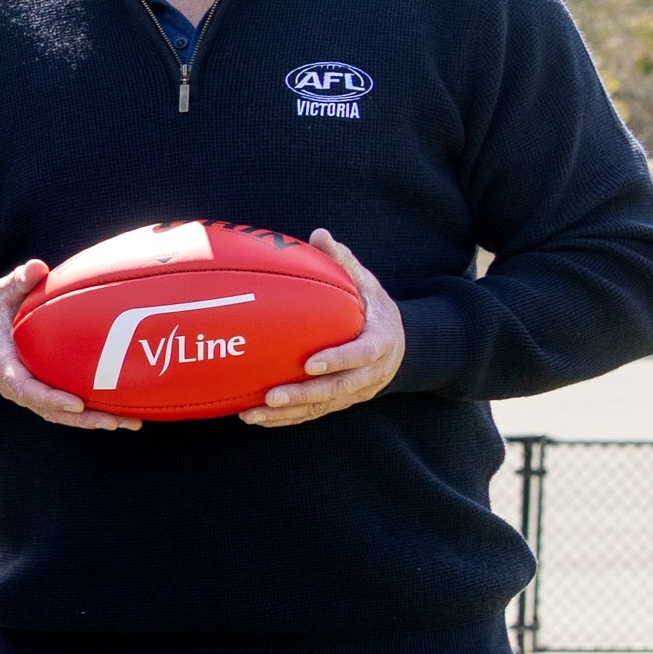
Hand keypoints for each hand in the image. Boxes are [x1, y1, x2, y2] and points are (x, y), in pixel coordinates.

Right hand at [0, 262, 138, 431]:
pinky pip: (72, 410)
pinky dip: (96, 414)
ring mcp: (35, 395)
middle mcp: (19, 388)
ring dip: (95, 422)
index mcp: (6, 366)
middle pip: (51, 411)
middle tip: (113, 421)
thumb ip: (17, 282)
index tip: (76, 404)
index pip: (25, 389)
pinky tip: (126, 414)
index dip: (50, 399)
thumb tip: (36, 267)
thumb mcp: (2, 295)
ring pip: (65, 416)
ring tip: (130, 423)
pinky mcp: (49, 395)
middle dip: (83, 420)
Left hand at [246, 226, 403, 427]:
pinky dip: (285, 419)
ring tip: (251, 414)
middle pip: (337, 390)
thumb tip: (320, 234)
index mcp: (381, 343)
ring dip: (287, 414)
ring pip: (321, 407)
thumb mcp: (369, 284)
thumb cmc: (375, 309)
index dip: (338, 360)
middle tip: (271, 396)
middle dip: (304, 395)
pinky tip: (253, 417)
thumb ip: (345, 263)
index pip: (361, 355)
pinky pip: (312, 414)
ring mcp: (356, 393)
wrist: (401, 345)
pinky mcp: (340, 403)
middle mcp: (371, 374)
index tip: (310, 363)